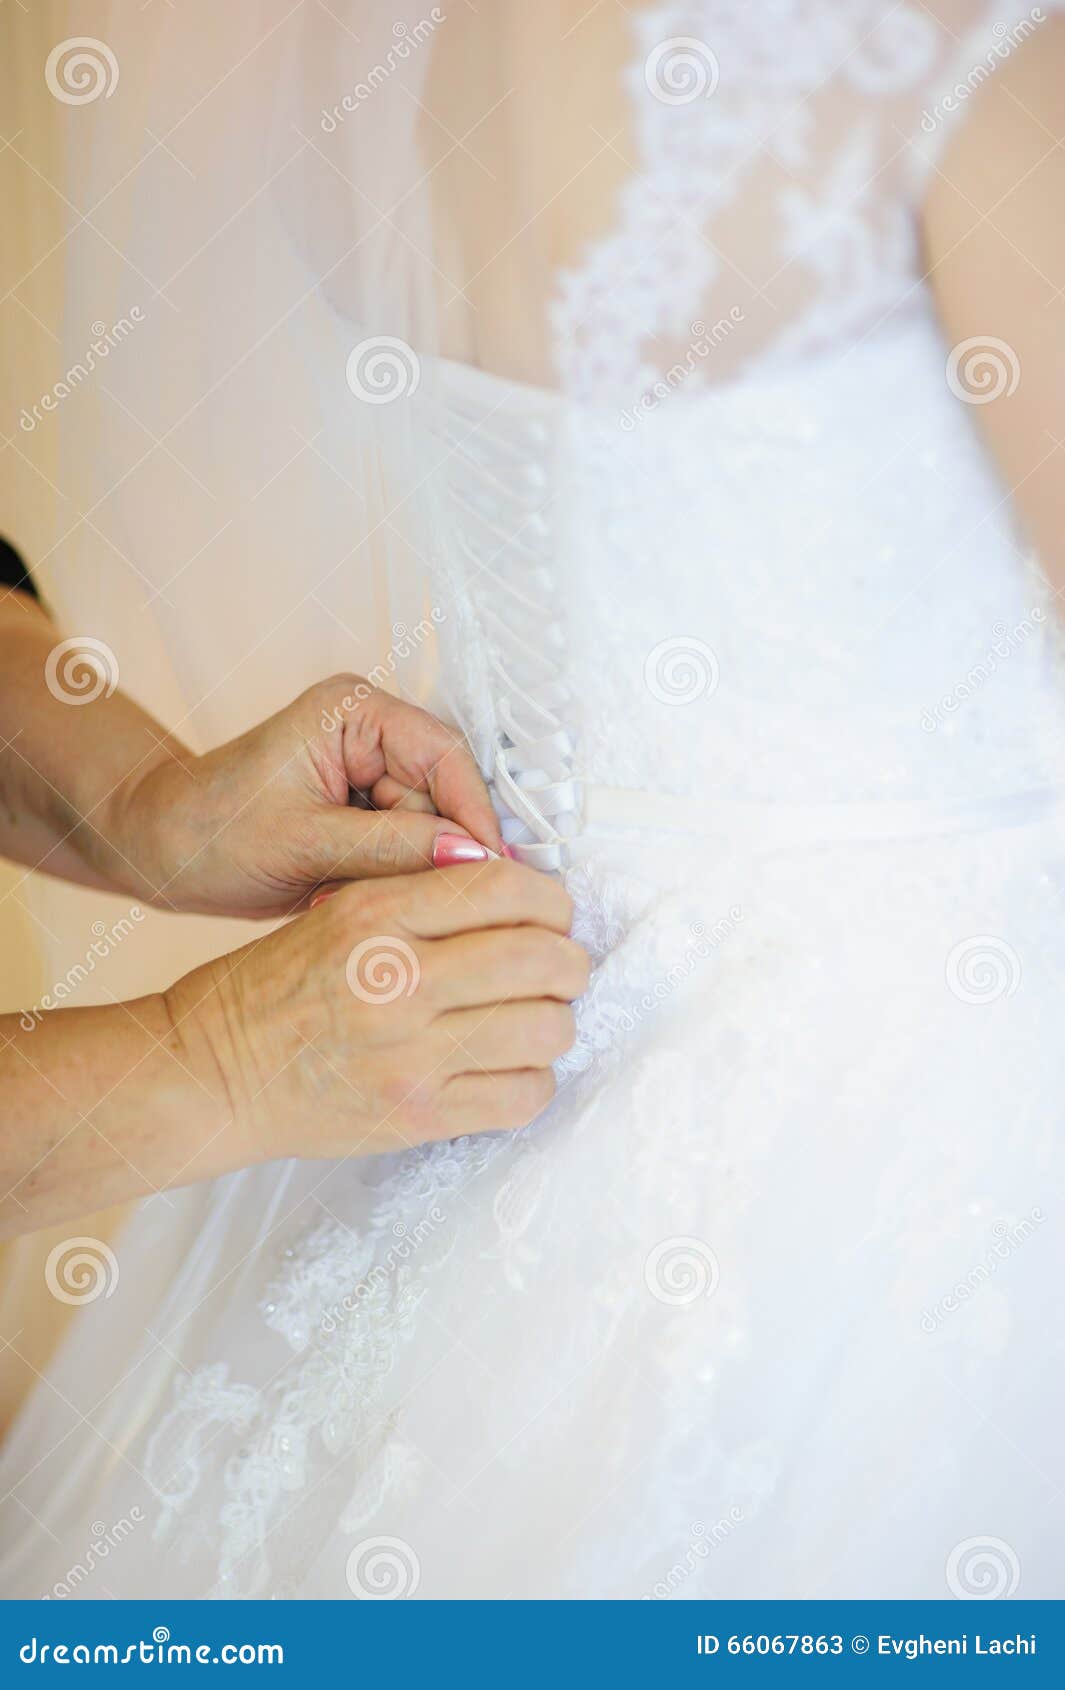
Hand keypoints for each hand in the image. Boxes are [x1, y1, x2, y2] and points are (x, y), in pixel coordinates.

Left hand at [110, 676, 502, 917]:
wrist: (159, 852)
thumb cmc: (207, 830)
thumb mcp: (304, 843)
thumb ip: (394, 849)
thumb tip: (471, 859)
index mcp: (355, 711)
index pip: (446, 755)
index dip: (475, 814)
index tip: (493, 867)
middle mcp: (372, 736)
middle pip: (446, 797)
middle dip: (432, 852)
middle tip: (409, 898)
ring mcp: (372, 777)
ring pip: (431, 834)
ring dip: (404, 874)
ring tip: (344, 892)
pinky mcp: (367, 817)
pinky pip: (407, 854)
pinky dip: (387, 883)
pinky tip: (341, 892)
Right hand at [166, 858, 589, 1159]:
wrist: (210, 1074)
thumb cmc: (273, 991)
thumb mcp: (340, 912)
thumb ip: (425, 899)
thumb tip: (523, 897)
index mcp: (378, 915)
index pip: (507, 888)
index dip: (551, 900)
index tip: (551, 914)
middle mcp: (399, 980)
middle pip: (543, 957)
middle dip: (569, 962)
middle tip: (559, 969)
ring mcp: (410, 1054)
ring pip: (547, 1029)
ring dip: (555, 1023)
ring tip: (533, 1021)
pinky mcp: (416, 1115)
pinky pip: (523, 1096)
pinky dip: (534, 1080)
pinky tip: (510, 1069)